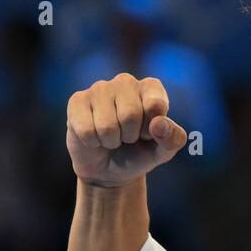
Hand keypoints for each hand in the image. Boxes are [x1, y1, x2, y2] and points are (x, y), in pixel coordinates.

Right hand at [65, 73, 188, 187]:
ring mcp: (99, 88)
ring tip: (112, 138)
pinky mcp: (77, 101)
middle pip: (130, 114)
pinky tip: (94, 137)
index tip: (148, 134)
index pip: (155, 105)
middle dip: (130, 136)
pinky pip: (86, 130)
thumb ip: (173, 139)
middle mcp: (125, 82)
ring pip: (107, 124)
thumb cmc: (139, 153)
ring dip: (111, 141)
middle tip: (128, 137)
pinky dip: (93, 142)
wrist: (110, 169)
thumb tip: (158, 124)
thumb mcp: (163, 151)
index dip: (152, 130)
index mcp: (151, 88)